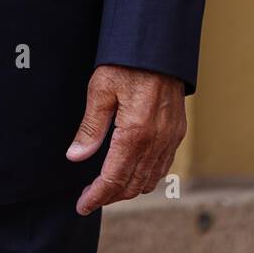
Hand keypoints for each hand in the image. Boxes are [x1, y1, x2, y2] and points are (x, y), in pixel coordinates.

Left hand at [66, 64, 186, 215]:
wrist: (159, 47)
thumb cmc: (127, 64)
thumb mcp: (100, 91)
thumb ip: (90, 128)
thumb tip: (76, 157)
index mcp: (135, 133)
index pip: (114, 178)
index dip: (97, 196)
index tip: (82, 205)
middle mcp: (157, 141)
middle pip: (133, 185)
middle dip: (111, 196)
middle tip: (90, 199)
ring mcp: (171, 138)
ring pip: (150, 179)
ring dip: (129, 189)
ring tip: (107, 188)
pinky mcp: (177, 132)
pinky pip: (163, 165)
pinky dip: (146, 176)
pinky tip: (132, 172)